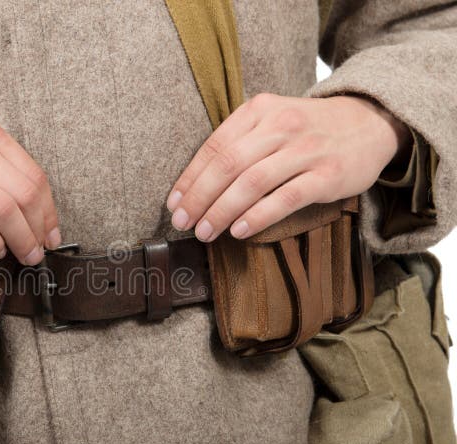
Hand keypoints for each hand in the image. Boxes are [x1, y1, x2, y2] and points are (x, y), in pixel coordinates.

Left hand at [166, 93, 411, 240]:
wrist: (370, 123)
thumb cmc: (308, 130)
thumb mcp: (272, 121)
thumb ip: (239, 142)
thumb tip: (195, 185)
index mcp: (259, 110)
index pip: (214, 147)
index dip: (190, 179)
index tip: (173, 204)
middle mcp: (281, 125)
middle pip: (228, 165)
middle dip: (199, 198)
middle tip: (183, 223)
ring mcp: (306, 150)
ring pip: (252, 183)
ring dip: (222, 211)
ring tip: (205, 232)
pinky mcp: (327, 175)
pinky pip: (285, 198)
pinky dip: (257, 216)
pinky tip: (239, 231)